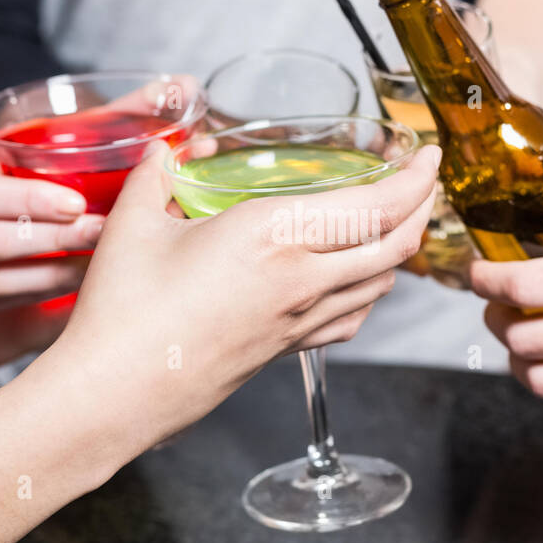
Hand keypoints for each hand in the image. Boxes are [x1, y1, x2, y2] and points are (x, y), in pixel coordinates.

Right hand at [39, 142, 439, 457]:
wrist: (113, 393)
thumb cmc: (123, 311)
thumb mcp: (136, 220)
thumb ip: (159, 172)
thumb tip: (170, 149)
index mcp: (274, 234)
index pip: (376, 204)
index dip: (416, 179)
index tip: (429, 156)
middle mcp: (302, 279)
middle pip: (397, 244)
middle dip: (424, 207)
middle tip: (424, 183)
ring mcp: (299, 321)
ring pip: (381, 283)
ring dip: (400, 249)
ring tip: (396, 223)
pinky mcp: (287, 350)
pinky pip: (352, 317)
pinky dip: (371, 290)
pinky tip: (357, 278)